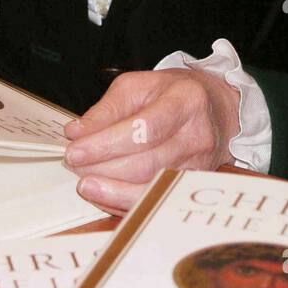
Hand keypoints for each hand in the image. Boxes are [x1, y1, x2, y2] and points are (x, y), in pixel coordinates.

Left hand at [62, 67, 241, 214]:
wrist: (213, 109)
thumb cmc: (172, 95)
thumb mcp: (138, 86)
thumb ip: (106, 109)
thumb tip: (77, 133)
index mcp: (185, 101)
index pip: (144, 129)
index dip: (106, 144)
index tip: (76, 150)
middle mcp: (197, 135)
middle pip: (145, 162)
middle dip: (103, 167)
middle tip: (75, 165)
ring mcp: (198, 164)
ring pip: (150, 185)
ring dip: (111, 188)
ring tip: (86, 183)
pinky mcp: (191, 183)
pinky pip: (154, 199)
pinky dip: (124, 200)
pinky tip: (105, 194)